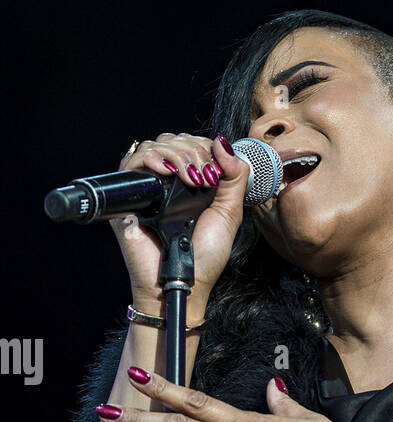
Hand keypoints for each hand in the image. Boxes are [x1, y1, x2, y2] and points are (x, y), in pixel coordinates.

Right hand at [110, 132, 250, 323]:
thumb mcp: (229, 213)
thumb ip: (234, 178)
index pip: (192, 143)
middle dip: (193, 150)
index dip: (205, 147)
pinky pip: (131, 161)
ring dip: (177, 153)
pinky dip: (151, 157)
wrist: (183, 281)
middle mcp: (167, 181)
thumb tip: (224, 142)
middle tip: (204, 177)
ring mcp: (147, 187)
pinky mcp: (128, 197)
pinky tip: (167, 171)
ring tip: (190, 178)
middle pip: (173, 140)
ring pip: (155, 145)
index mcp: (190, 183)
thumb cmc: (204, 255)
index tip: (216, 170)